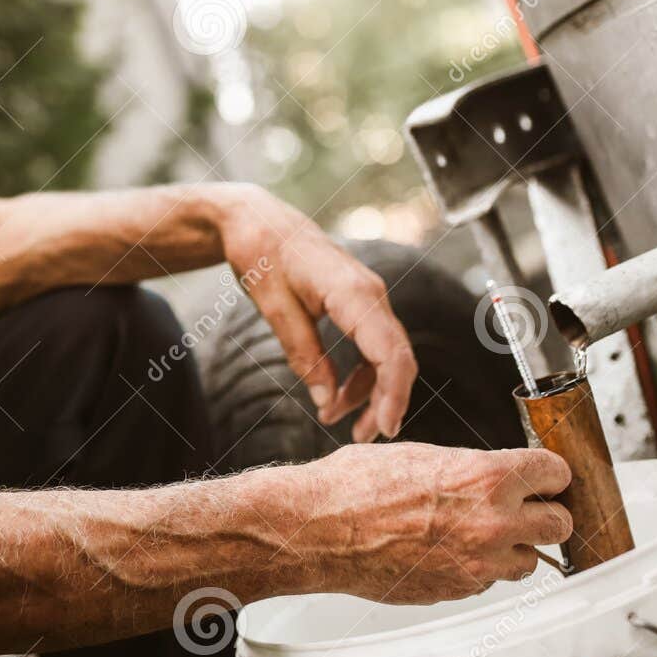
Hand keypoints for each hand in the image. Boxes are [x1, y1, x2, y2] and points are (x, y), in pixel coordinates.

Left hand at [217, 184, 415, 440]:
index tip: (383, 429)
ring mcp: (369, 297)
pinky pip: (373, 344)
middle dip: (386, 401)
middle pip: (398, 357)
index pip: (390, 352)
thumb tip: (326, 402)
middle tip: (362, 438)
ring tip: (338, 421)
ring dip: (370, 391)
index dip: (393, 394)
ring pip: (388, 354)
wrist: (258, 219)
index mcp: (352, 293)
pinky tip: (337, 395)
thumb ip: (303, 353)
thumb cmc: (261, 254)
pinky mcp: (359, 302)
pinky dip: (360, 373)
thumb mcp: (272, 306)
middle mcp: (371, 293)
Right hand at [287, 442, 573, 603]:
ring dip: (513, 546)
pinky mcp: (459, 589)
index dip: (550, 474)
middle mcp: (492, 522)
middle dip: (545, 514)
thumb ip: (470, 469)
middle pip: (559, 525)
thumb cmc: (356, 486)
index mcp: (485, 477)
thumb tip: (490, 476)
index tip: (545, 477)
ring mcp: (477, 562)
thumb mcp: (422, 455)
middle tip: (525, 508)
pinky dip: (478, 567)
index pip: (556, 473)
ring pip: (528, 560)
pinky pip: (488, 580)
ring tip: (479, 532)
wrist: (320, 529)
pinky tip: (447, 550)